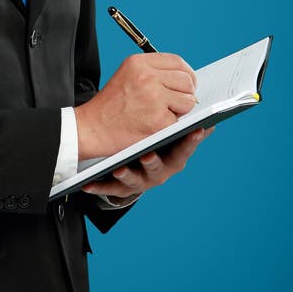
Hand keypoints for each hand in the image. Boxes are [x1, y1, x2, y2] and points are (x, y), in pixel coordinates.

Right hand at [75, 52, 197, 159]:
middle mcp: (147, 76)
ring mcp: (153, 98)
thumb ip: (153, 71)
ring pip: (188, 101)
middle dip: (185, 94)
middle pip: (187, 81)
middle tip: (172, 104)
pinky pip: (179, 121)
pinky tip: (152, 125)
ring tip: (159, 114)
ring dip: (178, 111)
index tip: (187, 84)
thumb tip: (185, 78)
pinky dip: (169, 127)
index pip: (177, 62)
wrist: (92, 127)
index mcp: (139, 63)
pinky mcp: (158, 120)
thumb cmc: (110, 105)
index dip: (187, 74)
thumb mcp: (127, 75)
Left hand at [82, 126, 213, 198]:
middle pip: (160, 169)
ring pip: (135, 181)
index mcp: (174, 157)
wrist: (134, 161)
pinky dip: (100, 186)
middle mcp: (160, 171)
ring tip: (119, 168)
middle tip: (147, 155)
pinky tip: (88, 184)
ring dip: (128, 175)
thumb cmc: (155, 142)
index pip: (184, 150)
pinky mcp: (121, 187)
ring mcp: (141, 180)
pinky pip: (109, 188)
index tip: (195, 130)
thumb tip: (204, 103)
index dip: (190, 142)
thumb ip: (183, 121)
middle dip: (154, 163)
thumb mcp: (170, 133)